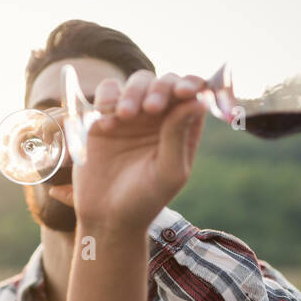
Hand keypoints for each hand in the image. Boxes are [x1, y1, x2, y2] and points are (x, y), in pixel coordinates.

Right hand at [49, 70, 207, 233]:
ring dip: (132, 92)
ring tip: (125, 116)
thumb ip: (178, 135)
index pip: (193, 94)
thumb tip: (197, 100)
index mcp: (182, 128)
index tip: (185, 91)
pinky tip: (107, 124)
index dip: (191, 84)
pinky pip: (107, 93)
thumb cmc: (144, 201)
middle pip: (164, 82)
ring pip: (136, 82)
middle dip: (159, 88)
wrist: (106, 218)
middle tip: (150, 109)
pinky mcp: (104, 118)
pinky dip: (107, 100)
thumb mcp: (168, 172)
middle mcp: (159, 117)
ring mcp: (131, 115)